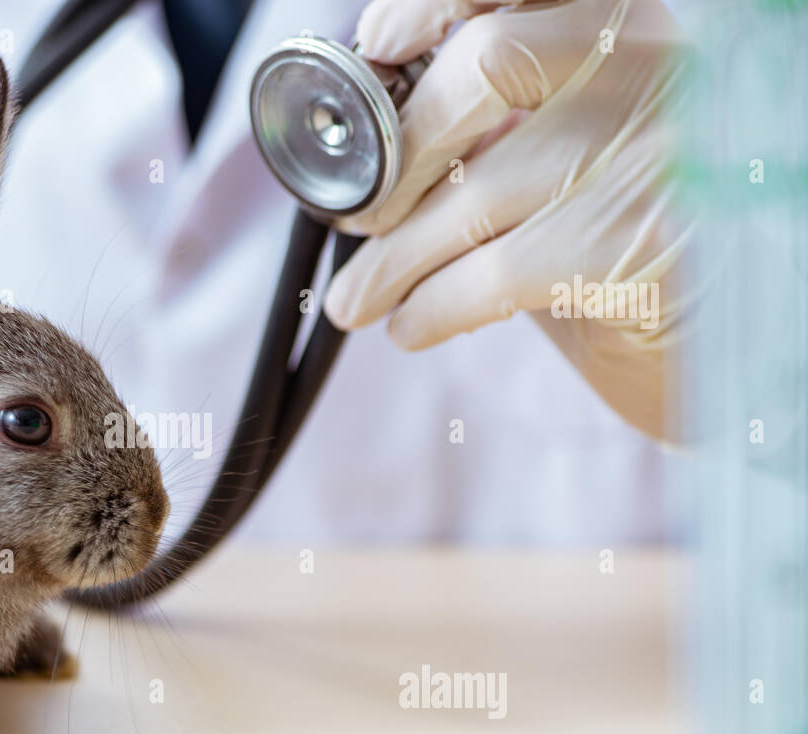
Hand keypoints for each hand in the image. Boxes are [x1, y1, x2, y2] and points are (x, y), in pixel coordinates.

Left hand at [324, 0, 691, 439]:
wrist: (734, 341)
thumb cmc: (635, 240)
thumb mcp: (576, 155)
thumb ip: (501, 127)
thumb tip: (371, 143)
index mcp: (633, 26)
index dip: (435, 0)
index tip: (378, 44)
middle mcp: (657, 63)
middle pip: (486, 64)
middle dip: (397, 157)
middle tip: (359, 217)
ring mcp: (657, 147)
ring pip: (475, 188)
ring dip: (391, 261)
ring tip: (357, 299)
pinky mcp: (643, 241)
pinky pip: (491, 272)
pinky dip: (429, 307)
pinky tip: (408, 325)